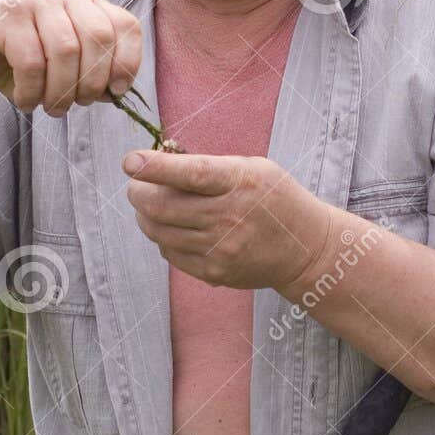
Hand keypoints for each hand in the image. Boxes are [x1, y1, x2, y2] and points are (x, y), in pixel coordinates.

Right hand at [0, 0, 141, 115]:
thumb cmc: (21, 65)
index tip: (115, 92)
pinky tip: (24, 101)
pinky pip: (32, 62)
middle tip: (77, 105)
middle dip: (92, 82)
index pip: (126, 25)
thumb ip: (94, 75)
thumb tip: (117, 91)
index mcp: (86, 2)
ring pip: (66, 51)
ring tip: (52, 109)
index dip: (127, 62)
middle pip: (99, 37)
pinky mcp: (6, 16)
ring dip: (61, 92)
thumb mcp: (66, 71)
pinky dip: (31, 92)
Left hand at [121, 150, 337, 291]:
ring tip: (149, 205)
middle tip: (135, 185)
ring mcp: (219, 249)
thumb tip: (157, 164)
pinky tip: (172, 227)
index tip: (129, 162)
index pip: (191, 173)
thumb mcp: (251, 169)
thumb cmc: (274, 198)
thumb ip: (209, 166)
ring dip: (144, 215)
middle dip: (138, 192)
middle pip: (162, 207)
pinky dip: (162, 236)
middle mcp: (228, 218)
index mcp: (239, 183)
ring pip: (159, 232)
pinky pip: (169, 253)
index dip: (156, 167)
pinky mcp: (213, 272)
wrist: (304, 249)